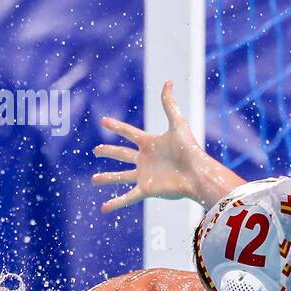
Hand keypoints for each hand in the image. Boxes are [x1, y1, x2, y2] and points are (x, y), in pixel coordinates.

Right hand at [93, 81, 213, 211]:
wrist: (197, 173)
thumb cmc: (189, 150)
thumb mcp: (177, 123)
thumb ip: (169, 104)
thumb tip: (168, 81)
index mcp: (150, 143)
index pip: (129, 133)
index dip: (117, 127)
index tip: (104, 121)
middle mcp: (145, 159)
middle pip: (122, 154)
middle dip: (109, 152)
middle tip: (95, 150)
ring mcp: (145, 175)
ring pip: (121, 176)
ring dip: (107, 178)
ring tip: (94, 179)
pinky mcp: (147, 189)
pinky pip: (128, 197)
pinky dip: (116, 203)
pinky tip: (104, 208)